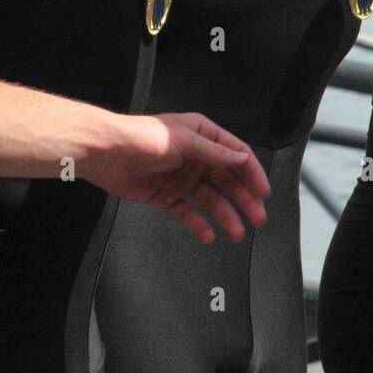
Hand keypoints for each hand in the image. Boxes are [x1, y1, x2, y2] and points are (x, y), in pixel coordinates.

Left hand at [85, 112, 269, 244]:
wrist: (107, 154)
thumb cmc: (144, 137)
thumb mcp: (186, 141)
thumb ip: (215, 153)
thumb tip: (242, 159)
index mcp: (205, 137)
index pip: (237, 156)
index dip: (253, 174)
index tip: (264, 193)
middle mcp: (197, 157)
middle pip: (228, 181)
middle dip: (245, 200)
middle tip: (258, 219)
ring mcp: (182, 178)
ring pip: (211, 199)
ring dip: (226, 216)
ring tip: (238, 234)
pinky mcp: (166, 196)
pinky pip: (187, 212)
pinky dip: (198, 225)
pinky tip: (209, 236)